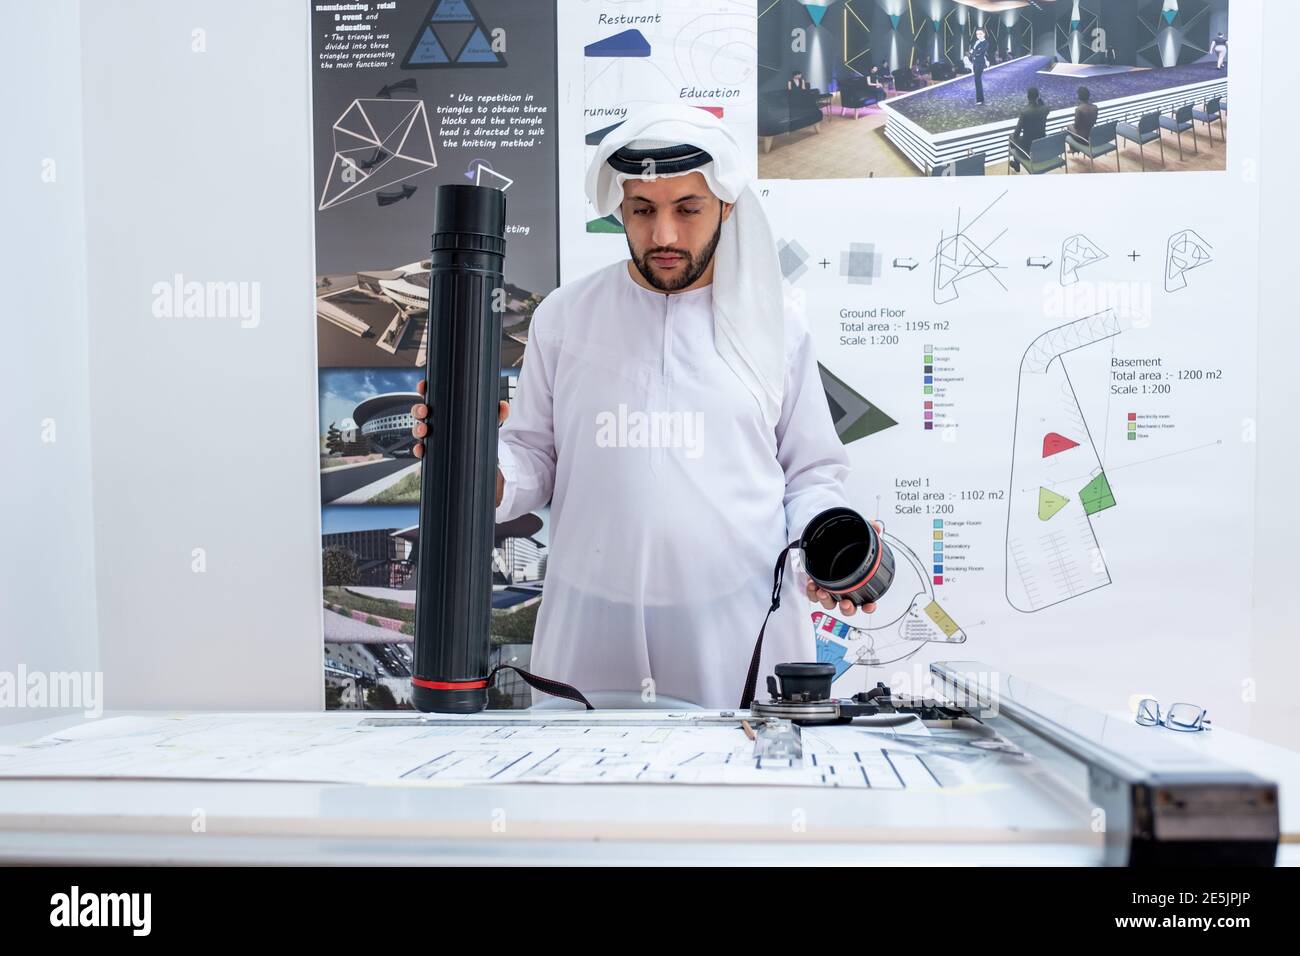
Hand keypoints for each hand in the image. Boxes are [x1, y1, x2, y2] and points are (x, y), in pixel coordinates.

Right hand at [410, 380, 509, 505]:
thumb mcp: (489, 423)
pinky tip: (422, 450)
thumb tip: (503, 406)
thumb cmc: (481, 434)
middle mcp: (437, 422)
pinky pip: (422, 450)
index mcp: (447, 410)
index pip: (433, 396)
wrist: (482, 458)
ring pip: (419, 430)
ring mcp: (434, 436)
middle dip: (418, 410)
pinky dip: (419, 450)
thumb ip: (497, 413)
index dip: (424, 389)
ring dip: (417, 429)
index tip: (423, 386)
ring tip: (424, 429)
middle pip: (421, 413)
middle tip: (424, 410)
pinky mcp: (434, 451)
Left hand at [804, 519, 882, 616]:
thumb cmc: (842, 541)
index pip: (867, 600)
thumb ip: (869, 530)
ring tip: (823, 592)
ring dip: (827, 601)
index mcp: (857, 582)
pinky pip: (813, 595)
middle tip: (846, 602)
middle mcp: (844, 589)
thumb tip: (877, 527)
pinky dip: (812, 593)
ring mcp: (830, 588)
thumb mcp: (857, 534)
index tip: (869, 605)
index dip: (869, 606)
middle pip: (848, 607)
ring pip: (830, 603)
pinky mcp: (816, 584)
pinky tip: (812, 585)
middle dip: (848, 608)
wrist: (824, 539)